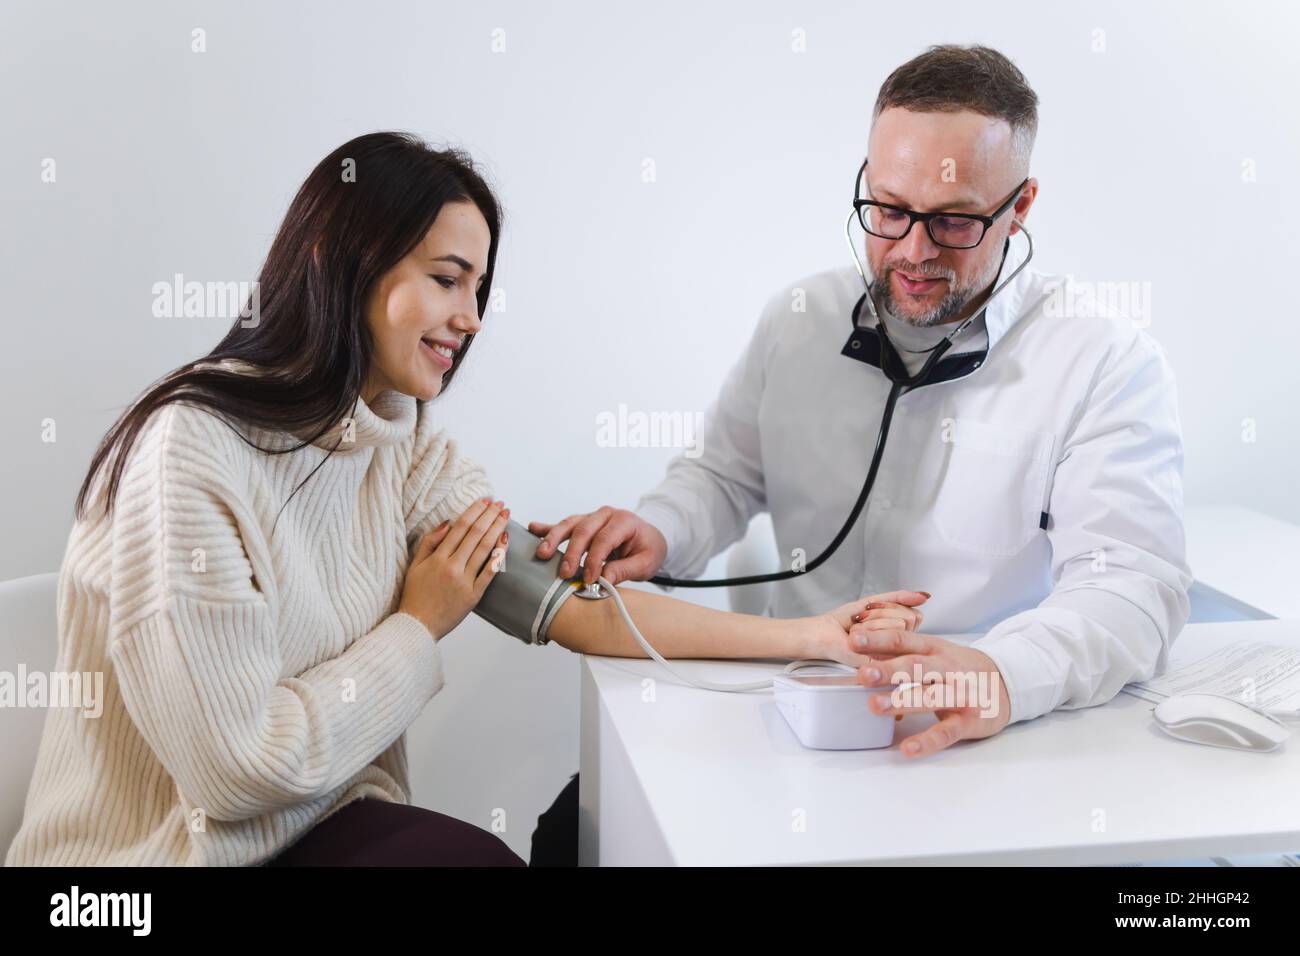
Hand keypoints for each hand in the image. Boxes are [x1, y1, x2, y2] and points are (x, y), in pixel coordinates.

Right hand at [399, 497, 509, 639]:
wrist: (417, 625)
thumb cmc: (415, 595)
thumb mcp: (415, 565)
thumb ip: (429, 542)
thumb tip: (447, 522)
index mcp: (437, 558)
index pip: (460, 527)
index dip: (475, 511)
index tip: (485, 501)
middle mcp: (451, 567)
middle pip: (475, 534)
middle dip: (490, 516)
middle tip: (501, 504)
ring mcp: (464, 581)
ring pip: (484, 549)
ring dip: (497, 529)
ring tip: (506, 515)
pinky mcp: (474, 595)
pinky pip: (489, 572)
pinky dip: (498, 555)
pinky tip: (506, 541)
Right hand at [529, 506, 666, 585]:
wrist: (649, 539)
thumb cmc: (648, 550)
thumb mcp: (646, 563)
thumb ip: (625, 570)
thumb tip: (604, 580)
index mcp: (624, 521)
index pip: (605, 539)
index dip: (594, 560)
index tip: (588, 579)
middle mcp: (606, 515)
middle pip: (584, 530)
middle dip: (572, 553)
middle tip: (564, 573)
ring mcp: (592, 517)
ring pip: (570, 524)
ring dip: (554, 539)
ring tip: (542, 553)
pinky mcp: (582, 523)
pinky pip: (564, 525)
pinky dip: (548, 528)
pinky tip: (533, 529)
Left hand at [800, 591, 929, 666]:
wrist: (820, 634)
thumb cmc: (842, 622)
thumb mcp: (874, 603)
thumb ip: (899, 598)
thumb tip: (924, 595)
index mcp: (897, 636)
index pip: (915, 615)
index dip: (892, 608)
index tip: (871, 612)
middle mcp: (896, 649)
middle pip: (911, 617)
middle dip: (882, 612)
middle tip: (864, 621)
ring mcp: (890, 657)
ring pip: (902, 623)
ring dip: (875, 619)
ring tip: (860, 629)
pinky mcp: (881, 662)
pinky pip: (891, 633)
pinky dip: (870, 625)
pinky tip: (859, 634)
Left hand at [849, 626, 1012, 757]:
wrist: (1006, 683)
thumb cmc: (958, 667)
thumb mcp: (933, 652)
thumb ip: (901, 651)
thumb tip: (860, 646)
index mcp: (933, 649)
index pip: (904, 641)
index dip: (879, 640)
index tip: (854, 639)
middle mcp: (947, 669)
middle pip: (916, 667)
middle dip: (889, 670)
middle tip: (863, 674)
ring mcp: (960, 694)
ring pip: (931, 697)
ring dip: (903, 701)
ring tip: (875, 706)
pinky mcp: (968, 720)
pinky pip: (946, 731)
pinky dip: (927, 741)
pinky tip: (907, 749)